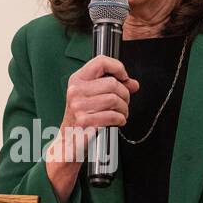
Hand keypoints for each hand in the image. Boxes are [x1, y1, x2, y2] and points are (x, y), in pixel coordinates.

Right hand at [45, 56, 138, 202]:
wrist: (69, 141)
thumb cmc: (81, 117)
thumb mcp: (93, 97)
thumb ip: (114, 87)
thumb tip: (133, 84)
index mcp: (77, 80)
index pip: (100, 61)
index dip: (117, 67)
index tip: (124, 77)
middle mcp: (76, 90)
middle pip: (112, 83)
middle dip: (124, 94)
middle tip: (123, 102)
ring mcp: (79, 106)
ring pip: (114, 99)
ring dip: (123, 108)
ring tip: (121, 113)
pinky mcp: (85, 121)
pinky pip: (112, 115)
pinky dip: (120, 119)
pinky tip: (117, 121)